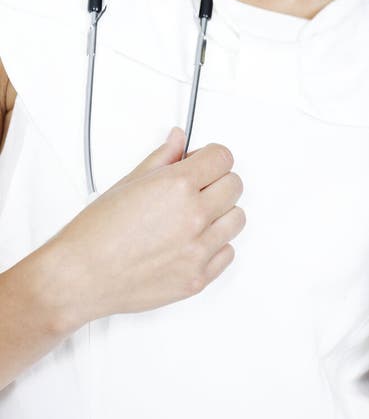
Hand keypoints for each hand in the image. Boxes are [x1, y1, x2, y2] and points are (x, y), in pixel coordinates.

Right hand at [47, 128, 245, 329]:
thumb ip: (163, 157)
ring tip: (194, 217)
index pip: (223, 157)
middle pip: (234, 185)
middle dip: (217, 181)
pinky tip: (193, 242)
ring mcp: (198, 249)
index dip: (212, 157)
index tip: (203, 162)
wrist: (81, 276)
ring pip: (237, 218)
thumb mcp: (129, 181)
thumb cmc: (97, 233)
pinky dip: (215, 246)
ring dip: (221, 214)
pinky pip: (228, 253)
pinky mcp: (198, 279)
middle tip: (197, 188)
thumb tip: (179, 140)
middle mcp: (194, 216)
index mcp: (178, 186)